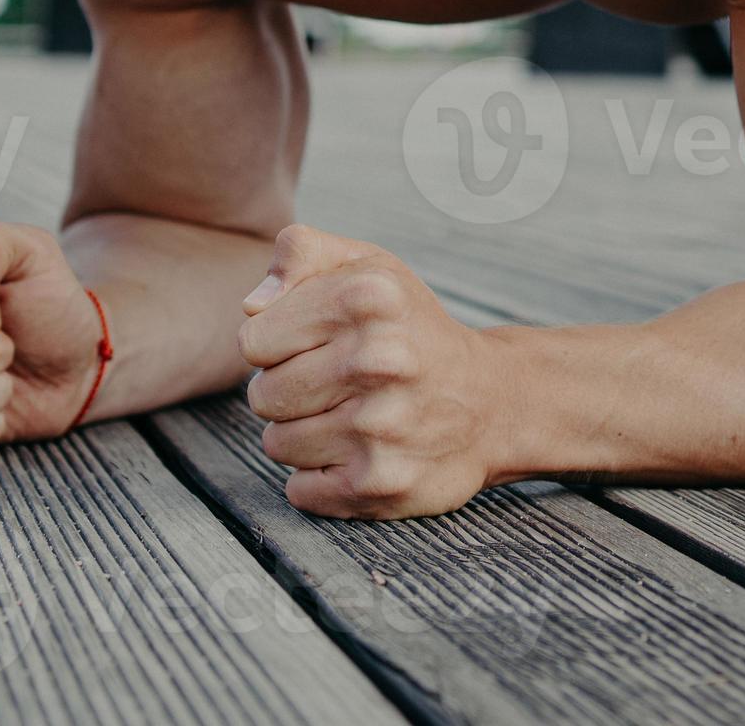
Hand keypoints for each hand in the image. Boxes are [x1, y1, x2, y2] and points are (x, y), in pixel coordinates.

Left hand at [239, 226, 495, 517]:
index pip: (252, 342)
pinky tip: (358, 452)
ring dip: (303, 435)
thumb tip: (252, 308)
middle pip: (262, 397)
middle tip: (335, 384)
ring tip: (349, 416)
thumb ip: (300, 253)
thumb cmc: (409, 328)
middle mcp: (378, 360)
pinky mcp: (380, 483)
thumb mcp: (367, 266)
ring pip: (277, 445)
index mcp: (367, 299)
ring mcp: (379, 427)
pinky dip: (319, 477)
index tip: (317, 344)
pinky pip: (301, 490)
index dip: (277, 344)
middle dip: (288, 391)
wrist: (492, 400)